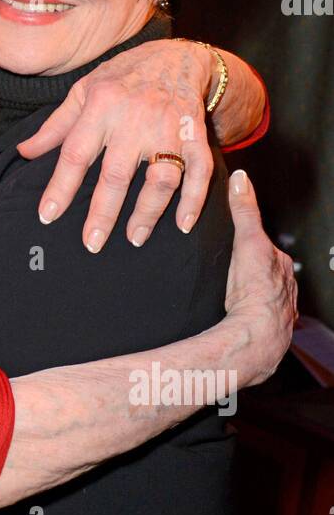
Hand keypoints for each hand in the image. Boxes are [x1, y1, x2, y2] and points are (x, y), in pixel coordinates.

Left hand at [18, 39, 213, 250]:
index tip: (47, 216)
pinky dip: (194, 199)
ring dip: (148, 212)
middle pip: (116, 173)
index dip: (60, 186)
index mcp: (101, 105)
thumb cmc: (123, 76)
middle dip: (103, 211)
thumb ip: (56, 125)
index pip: (75, 153)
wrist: (178, 56)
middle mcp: (134, 117)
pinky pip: (199, 171)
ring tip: (134, 238)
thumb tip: (25, 153)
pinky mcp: (195, 134)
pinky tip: (183, 223)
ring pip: (160, 178)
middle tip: (91, 242)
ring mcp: (168, 127)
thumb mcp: (84, 90)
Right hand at [224, 169, 296, 385]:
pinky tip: (235, 316)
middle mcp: (286, 286)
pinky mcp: (268, 328)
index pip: (266, 247)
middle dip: (250, 271)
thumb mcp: (246, 241)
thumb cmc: (253, 292)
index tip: (234, 245)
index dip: (249, 244)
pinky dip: (248, 316)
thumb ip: (244, 210)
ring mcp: (279, 308)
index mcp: (281, 265)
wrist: (256, 335)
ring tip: (231, 295)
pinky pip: (258, 318)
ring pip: (264, 296)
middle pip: (266, 272)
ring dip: (251, 295)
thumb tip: (240, 179)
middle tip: (228, 271)